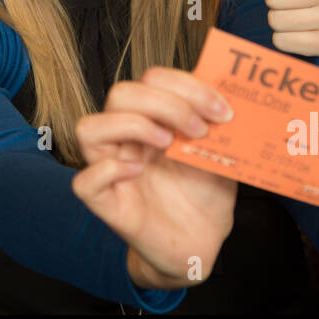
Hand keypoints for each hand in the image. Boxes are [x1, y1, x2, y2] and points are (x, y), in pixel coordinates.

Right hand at [72, 67, 236, 290]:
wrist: (203, 240)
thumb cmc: (205, 192)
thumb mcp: (220, 151)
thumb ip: (218, 124)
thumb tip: (234, 94)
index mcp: (152, 117)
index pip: (152, 79)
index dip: (186, 86)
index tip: (222, 110)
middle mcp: (126, 137)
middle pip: (120, 94)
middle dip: (164, 103)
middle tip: (199, 128)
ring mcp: (112, 168)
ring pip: (88, 128)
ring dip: (131, 125)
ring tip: (167, 143)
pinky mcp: (108, 204)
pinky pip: (84, 183)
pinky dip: (107, 171)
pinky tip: (137, 171)